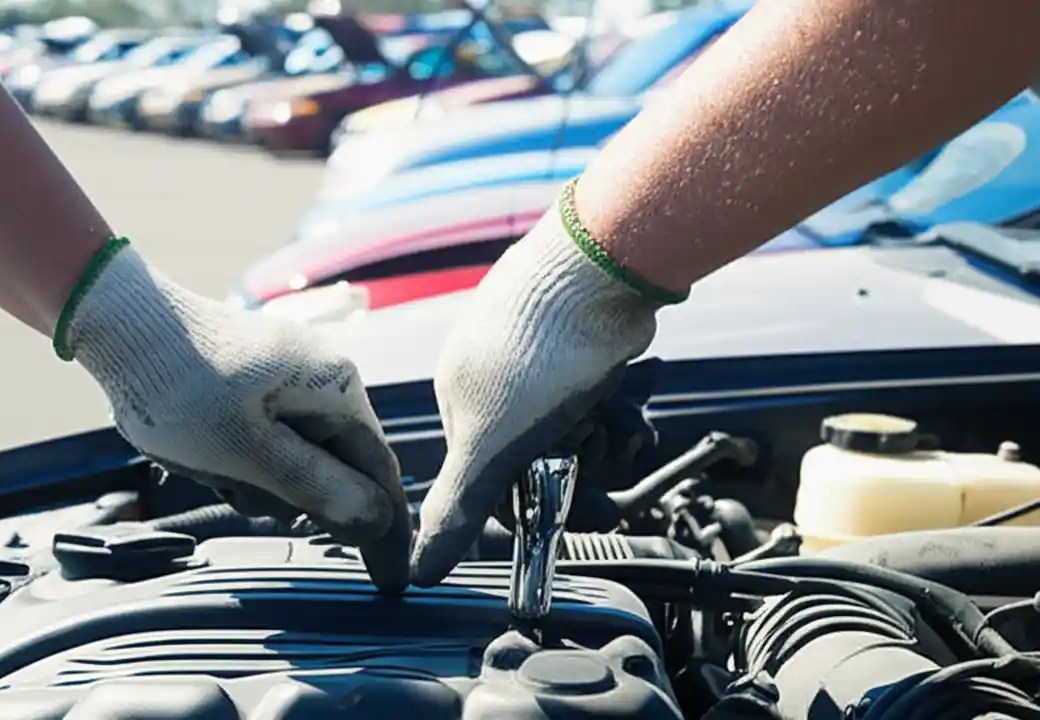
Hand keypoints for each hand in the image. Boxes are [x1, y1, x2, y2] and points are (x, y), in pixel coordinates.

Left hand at [61, 246, 409, 591]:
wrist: (121, 323)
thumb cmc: (180, 388)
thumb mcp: (246, 452)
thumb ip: (315, 486)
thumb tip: (376, 521)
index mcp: (336, 388)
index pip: (380, 472)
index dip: (386, 530)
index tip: (391, 580)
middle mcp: (325, 376)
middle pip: (338, 466)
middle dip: (294, 495)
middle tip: (236, 489)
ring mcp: (293, 375)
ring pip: (300, 457)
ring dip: (260, 479)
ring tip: (210, 465)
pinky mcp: (261, 378)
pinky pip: (272, 437)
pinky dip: (246, 460)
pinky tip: (207, 453)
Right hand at [410, 206, 661, 585]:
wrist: (597, 270)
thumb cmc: (536, 353)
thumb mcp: (492, 443)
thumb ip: (460, 507)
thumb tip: (419, 572)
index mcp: (457, 395)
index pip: (485, 476)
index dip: (524, 495)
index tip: (555, 492)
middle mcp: (492, 375)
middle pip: (535, 452)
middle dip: (572, 461)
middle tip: (595, 445)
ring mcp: (537, 354)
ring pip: (572, 426)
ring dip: (602, 437)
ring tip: (616, 421)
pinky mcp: (578, 337)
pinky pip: (596, 392)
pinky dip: (617, 406)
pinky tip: (627, 402)